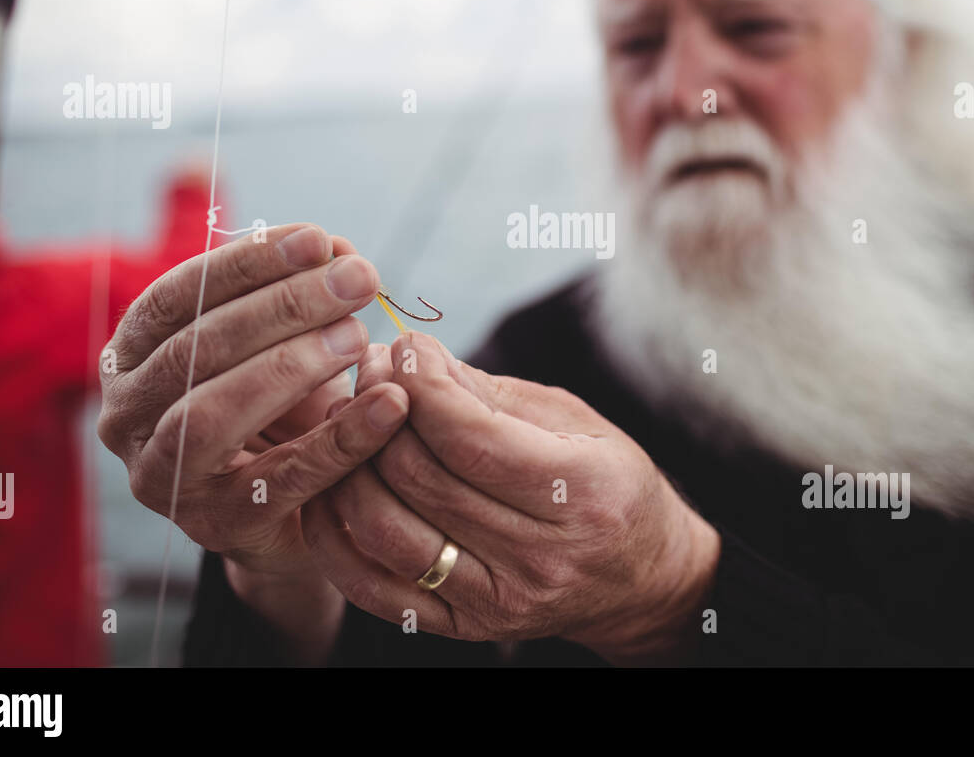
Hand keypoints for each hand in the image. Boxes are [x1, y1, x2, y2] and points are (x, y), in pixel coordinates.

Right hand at [97, 223, 407, 581]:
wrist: (293, 511)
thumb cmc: (282, 407)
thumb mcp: (286, 341)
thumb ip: (305, 289)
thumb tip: (338, 249)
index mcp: (131, 357)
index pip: (175, 295)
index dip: (245, 262)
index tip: (317, 239)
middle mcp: (127, 417)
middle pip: (195, 349)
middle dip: (281, 307)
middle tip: (357, 280)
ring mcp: (163, 478)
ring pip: (212, 413)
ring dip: (290, 367)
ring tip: (359, 336)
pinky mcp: (218, 527)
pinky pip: (281, 479)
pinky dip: (340, 439)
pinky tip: (391, 405)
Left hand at [301, 332, 720, 664]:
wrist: (639, 579)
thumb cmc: (606, 480)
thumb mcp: (574, 421)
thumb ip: (490, 393)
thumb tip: (412, 358)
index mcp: (581, 493)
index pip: (470, 437)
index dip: (421, 385)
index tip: (404, 346)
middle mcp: (540, 557)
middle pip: (419, 477)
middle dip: (379, 411)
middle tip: (370, 374)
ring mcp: (498, 600)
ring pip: (384, 528)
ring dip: (350, 465)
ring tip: (351, 423)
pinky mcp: (464, 627)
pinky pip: (372, 584)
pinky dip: (336, 533)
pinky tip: (335, 486)